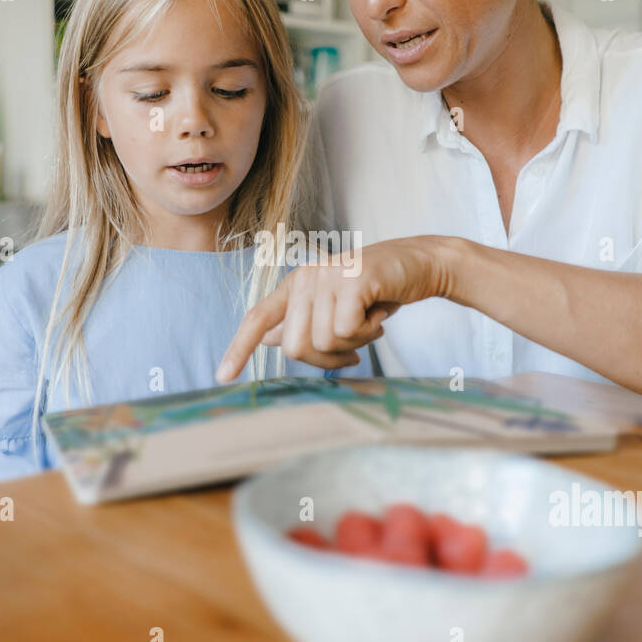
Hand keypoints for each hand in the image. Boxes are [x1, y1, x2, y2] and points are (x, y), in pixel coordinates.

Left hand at [216, 236, 457, 380]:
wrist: (418, 265)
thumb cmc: (377, 292)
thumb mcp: (335, 307)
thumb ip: (303, 321)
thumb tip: (271, 340)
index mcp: (297, 285)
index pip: (259, 318)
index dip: (239, 348)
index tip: (222, 376)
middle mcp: (306, 278)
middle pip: (294, 346)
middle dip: (326, 358)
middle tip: (354, 343)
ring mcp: (328, 276)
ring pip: (323, 343)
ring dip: (354, 344)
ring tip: (370, 319)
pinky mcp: (351, 280)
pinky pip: (346, 332)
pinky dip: (368, 333)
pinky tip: (380, 313)